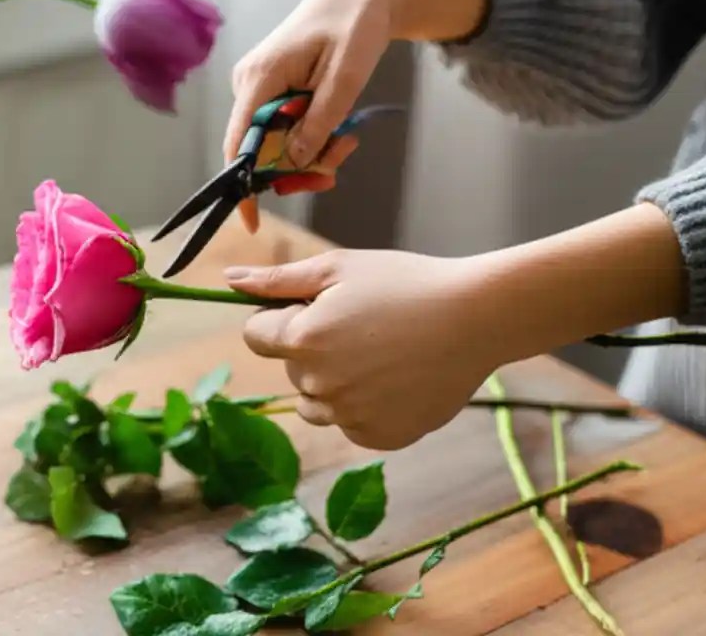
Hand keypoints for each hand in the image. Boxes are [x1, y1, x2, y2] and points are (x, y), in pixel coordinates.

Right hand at [223, 0, 393, 230]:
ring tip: (348, 138)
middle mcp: (249, 85)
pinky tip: (337, 129)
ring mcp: (257, 89)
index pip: (238, 142)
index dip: (242, 185)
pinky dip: (310, 138)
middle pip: (260, 150)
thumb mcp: (347, 76)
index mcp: (260, 77)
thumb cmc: (355, 27)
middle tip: (342, 157)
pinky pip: (283, 131)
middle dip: (300, 166)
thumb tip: (294, 161)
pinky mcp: (270, 93)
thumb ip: (320, 120)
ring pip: (275, 144)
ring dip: (312, 152)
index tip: (250, 221)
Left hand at [228, 249, 501, 449]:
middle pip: (291, 369)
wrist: (476, 319)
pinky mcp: (380, 437)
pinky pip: (350, 425)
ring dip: (334, 382)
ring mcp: (350, 417)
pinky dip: (364, 407)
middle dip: (312, 348)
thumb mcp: (338, 269)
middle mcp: (319, 385)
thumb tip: (228, 281)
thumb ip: (277, 280)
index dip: (279, 318)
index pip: (255, 337)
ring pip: (317, 403)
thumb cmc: (406, 283)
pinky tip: (395, 378)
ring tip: (379, 353)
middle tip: (362, 325)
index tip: (313, 307)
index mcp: (302, 340)